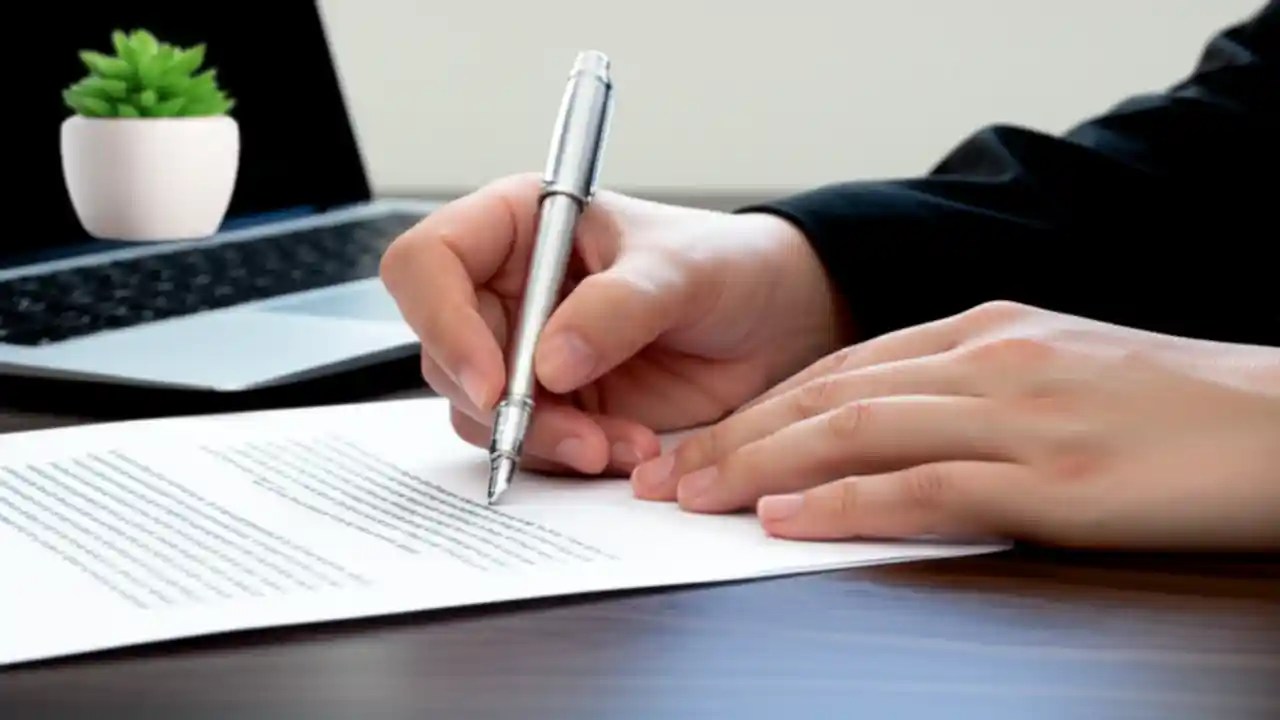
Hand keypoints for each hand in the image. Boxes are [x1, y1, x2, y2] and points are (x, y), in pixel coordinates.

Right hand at [380, 173, 848, 475]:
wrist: (778, 322)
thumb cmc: (728, 266)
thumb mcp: (681, 273)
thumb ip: (616, 309)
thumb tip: (547, 364)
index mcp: (520, 226)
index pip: (429, 263)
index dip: (443, 322)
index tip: (495, 381)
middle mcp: (509, 289)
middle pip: (446, 352)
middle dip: (502, 404)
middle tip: (571, 434)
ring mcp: (528, 352)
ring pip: (482, 410)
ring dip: (543, 440)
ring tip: (618, 444)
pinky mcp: (557, 405)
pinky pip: (531, 443)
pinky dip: (572, 456)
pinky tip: (629, 449)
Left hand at [633, 301, 1279, 550]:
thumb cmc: (1171, 407)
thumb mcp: (1056, 373)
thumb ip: (969, 389)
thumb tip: (880, 430)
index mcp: (988, 331)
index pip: (841, 365)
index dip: (760, 407)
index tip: (702, 439)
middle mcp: (990, 360)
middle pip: (829, 393)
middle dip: (736, 437)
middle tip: (666, 473)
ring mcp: (1020, 415)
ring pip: (856, 431)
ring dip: (761, 466)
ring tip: (694, 496)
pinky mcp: (1054, 478)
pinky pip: (922, 486)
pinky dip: (843, 504)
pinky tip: (786, 521)